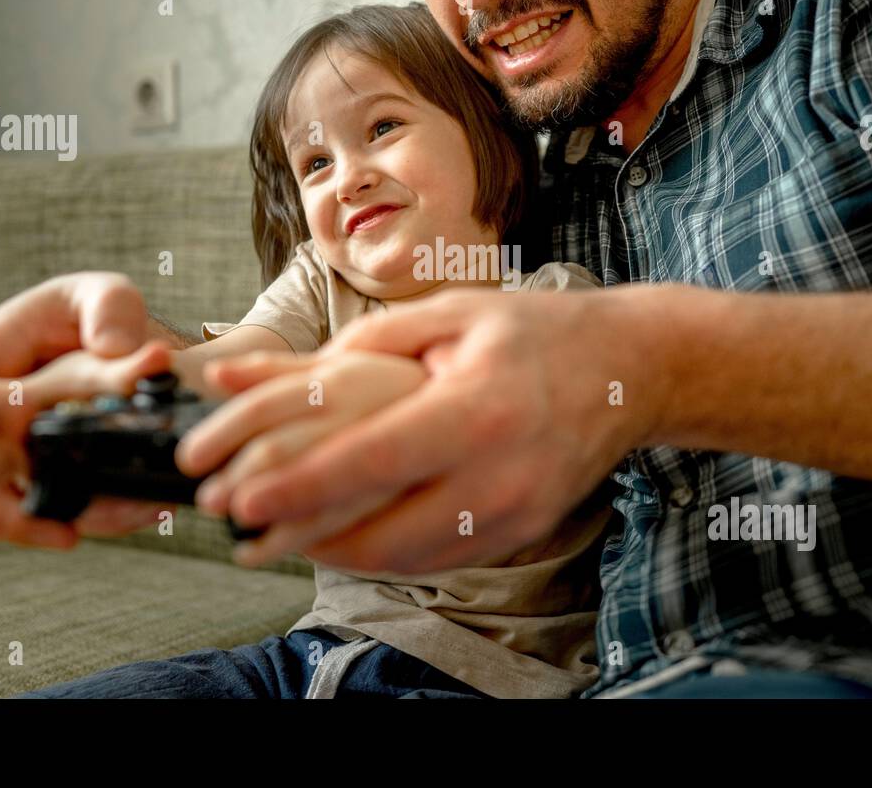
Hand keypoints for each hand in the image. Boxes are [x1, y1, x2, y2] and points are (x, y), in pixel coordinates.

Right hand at [0, 272, 149, 542]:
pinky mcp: (38, 462)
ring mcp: (8, 436)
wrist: (135, 346)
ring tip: (53, 534)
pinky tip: (74, 530)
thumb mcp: (109, 295)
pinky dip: (43, 518)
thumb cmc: (104, 311)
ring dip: (6, 518)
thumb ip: (110, 310)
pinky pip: (25, 497)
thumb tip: (113, 351)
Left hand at [193, 287, 661, 573]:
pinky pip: (436, 559)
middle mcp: (498, 476)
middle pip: (379, 533)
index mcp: (476, 410)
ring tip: (279, 531)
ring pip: (404, 558)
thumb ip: (370, 341)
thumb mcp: (456, 313)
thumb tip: (289, 368)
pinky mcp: (520, 534)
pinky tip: (344, 532)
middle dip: (300, 536)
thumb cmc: (538, 333)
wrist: (632, 373)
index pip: (370, 462)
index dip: (298, 486)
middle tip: (241, 525)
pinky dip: (383, 551)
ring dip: (334, 552)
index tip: (239, 497)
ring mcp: (514, 515)